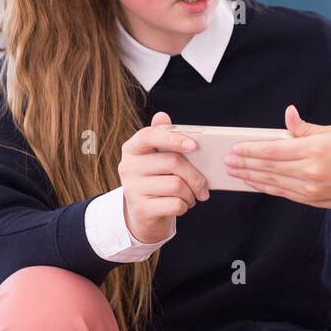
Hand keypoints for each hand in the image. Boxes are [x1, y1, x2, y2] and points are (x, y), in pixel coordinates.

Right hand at [117, 111, 209, 243]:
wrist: (143, 214)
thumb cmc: (156, 180)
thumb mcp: (157, 158)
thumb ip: (162, 137)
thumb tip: (162, 115)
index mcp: (132, 149)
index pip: (149, 136)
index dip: (173, 139)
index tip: (194, 146)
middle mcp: (127, 167)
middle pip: (172, 162)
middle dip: (195, 176)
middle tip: (203, 186)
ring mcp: (132, 189)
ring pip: (177, 185)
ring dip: (191, 193)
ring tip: (191, 196)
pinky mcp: (141, 209)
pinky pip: (175, 204)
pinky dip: (185, 206)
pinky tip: (182, 205)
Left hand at [223, 105, 330, 211]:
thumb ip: (307, 128)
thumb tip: (288, 115)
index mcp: (315, 151)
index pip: (273, 150)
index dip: (251, 150)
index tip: (235, 148)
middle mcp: (310, 172)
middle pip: (268, 167)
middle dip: (245, 164)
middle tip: (227, 161)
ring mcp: (311, 190)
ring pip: (273, 183)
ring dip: (251, 177)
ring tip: (235, 172)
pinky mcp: (314, 201)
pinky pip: (284, 194)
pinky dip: (267, 188)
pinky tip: (256, 183)